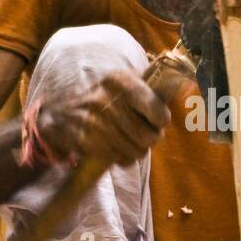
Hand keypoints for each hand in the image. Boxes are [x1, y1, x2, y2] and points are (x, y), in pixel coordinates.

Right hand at [37, 70, 170, 165]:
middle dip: (149, 140)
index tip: (157, 122)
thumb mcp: (120, 86)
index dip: (161, 120)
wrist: (58, 116)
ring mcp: (94, 120)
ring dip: (135, 151)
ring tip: (129, 144)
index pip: (157, 109)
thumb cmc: (100, 102)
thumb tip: (182, 85)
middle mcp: (107, 98)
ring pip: (134, 150)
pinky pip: (117, 157)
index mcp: (120, 81)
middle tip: (144, 137)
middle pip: (148, 136)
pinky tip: (116, 150)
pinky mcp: (85, 140)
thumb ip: (148, 90)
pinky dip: (121, 158)